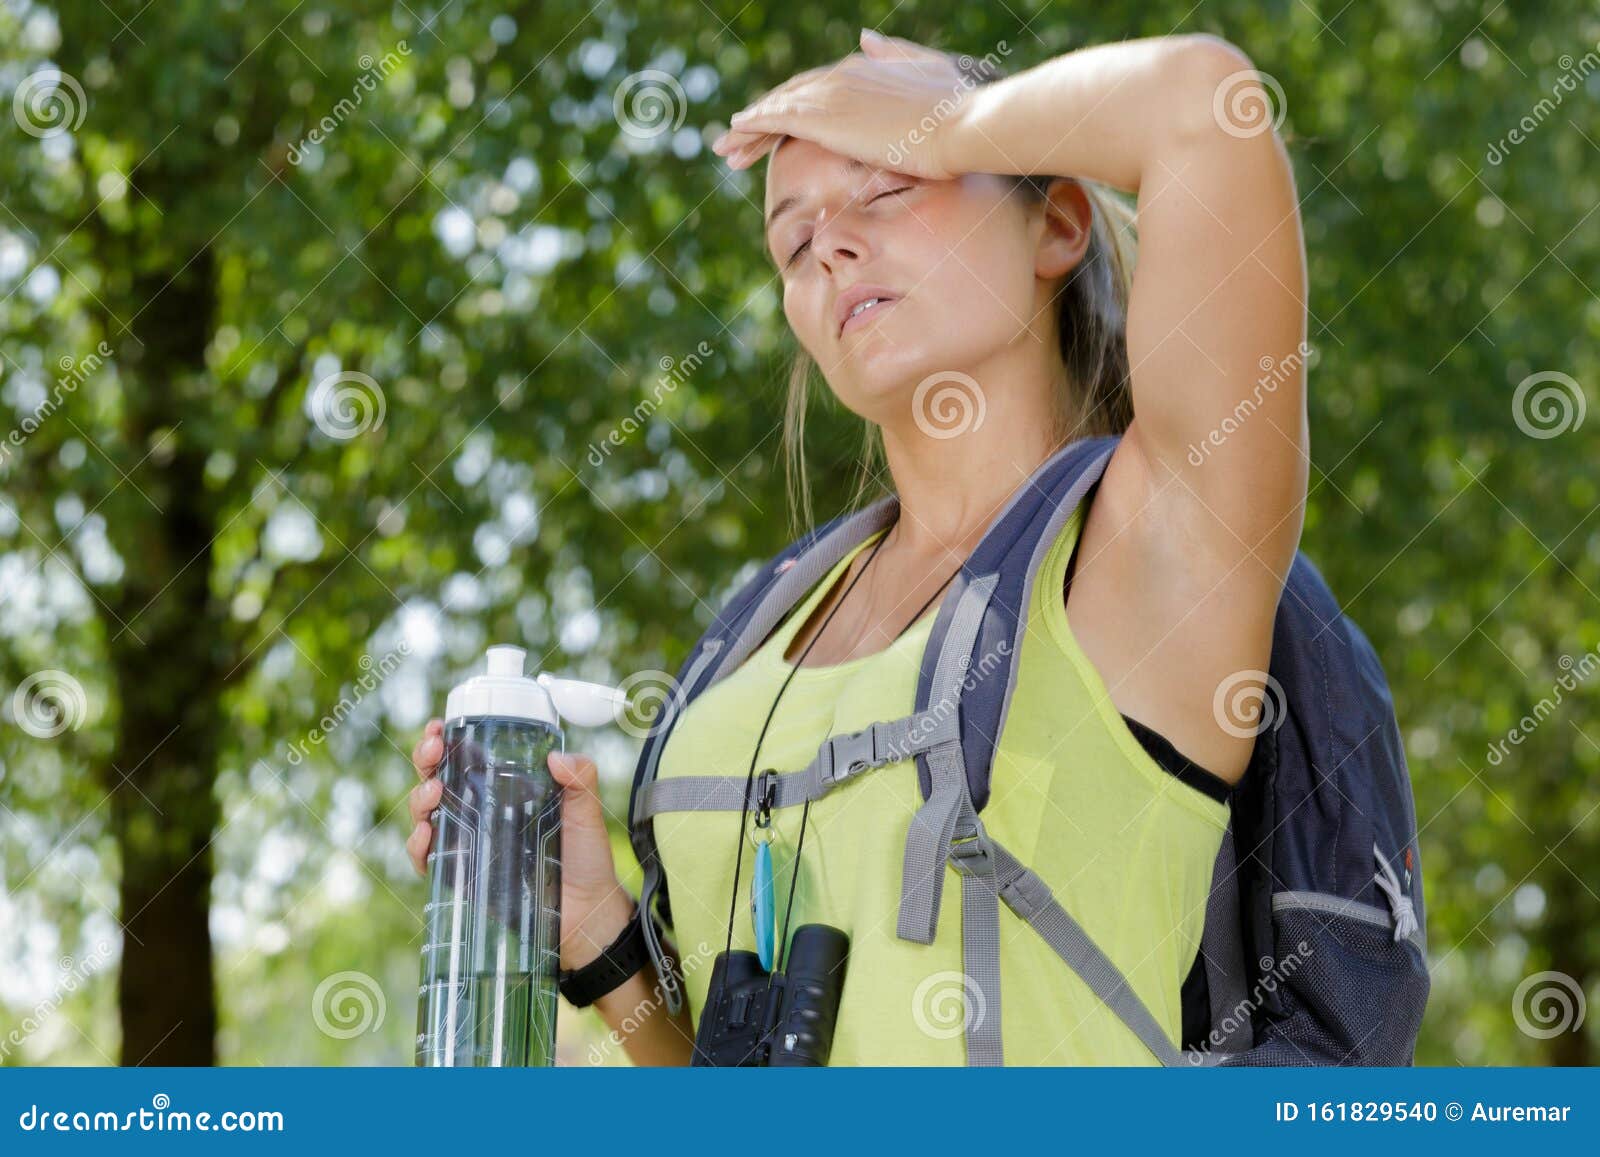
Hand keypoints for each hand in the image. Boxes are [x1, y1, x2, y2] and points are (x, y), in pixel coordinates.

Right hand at [406, 722, 635, 974]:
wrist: (587, 913)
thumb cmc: (586, 858)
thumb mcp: (587, 811)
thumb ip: (581, 778)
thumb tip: (557, 758)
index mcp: (506, 789)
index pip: (468, 757)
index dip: (448, 739)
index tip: (441, 727)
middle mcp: (480, 812)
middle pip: (438, 778)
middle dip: (426, 758)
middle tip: (433, 749)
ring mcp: (468, 843)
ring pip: (426, 814)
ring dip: (420, 798)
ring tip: (434, 792)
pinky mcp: (463, 876)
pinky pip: (428, 859)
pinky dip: (418, 846)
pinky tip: (427, 834)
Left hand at [710, 29, 976, 177]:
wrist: (962, 125)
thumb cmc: (958, 110)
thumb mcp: (930, 74)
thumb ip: (896, 55)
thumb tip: (864, 39)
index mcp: (864, 69)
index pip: (816, 91)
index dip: (792, 109)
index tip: (777, 129)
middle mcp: (841, 75)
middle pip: (789, 98)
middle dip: (762, 119)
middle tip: (736, 142)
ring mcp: (830, 94)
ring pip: (775, 109)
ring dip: (747, 130)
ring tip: (724, 149)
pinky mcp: (822, 116)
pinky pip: (773, 119)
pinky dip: (750, 126)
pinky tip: (733, 135)